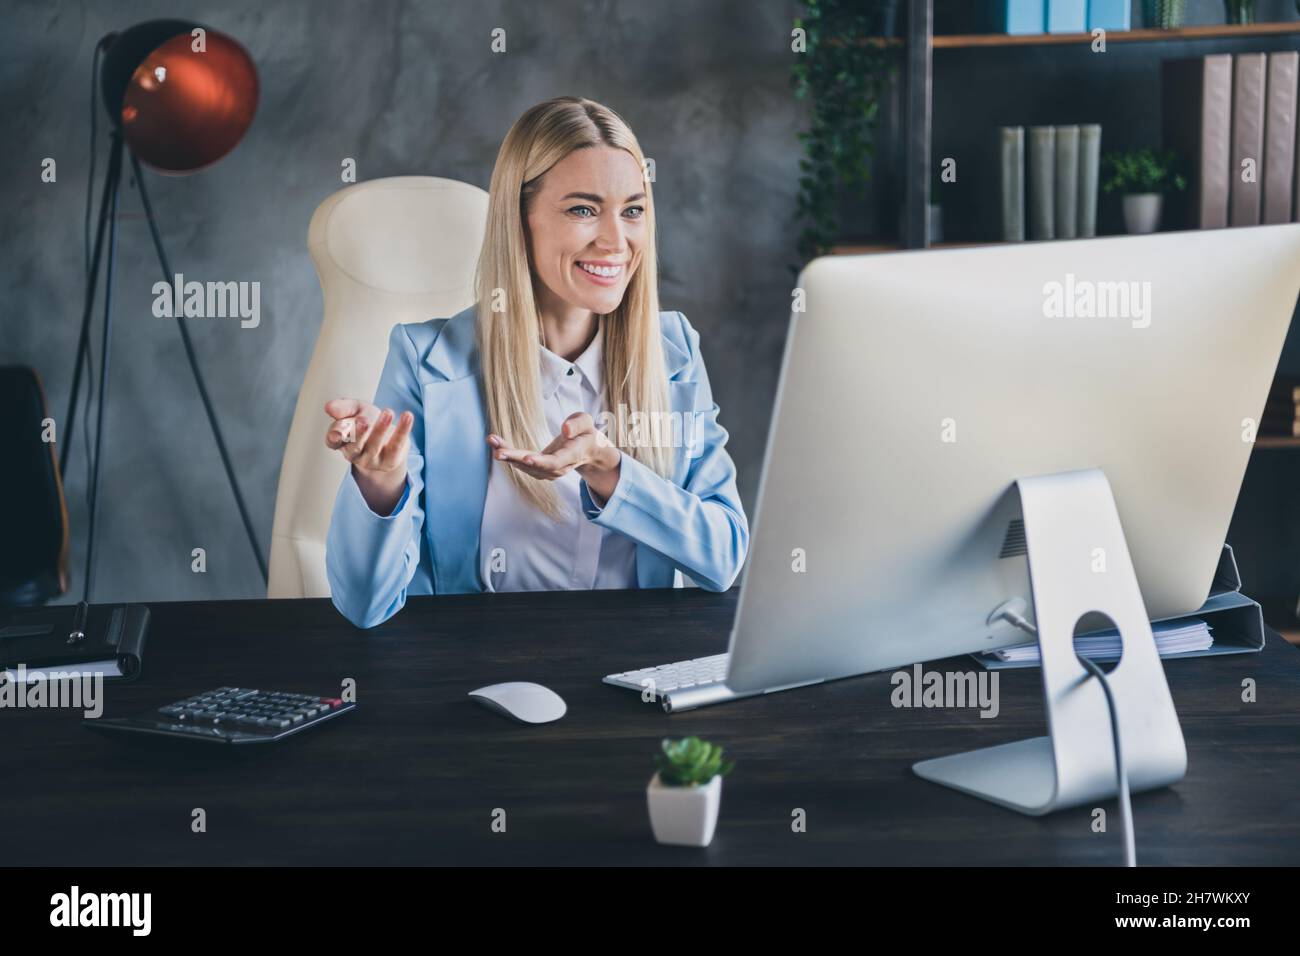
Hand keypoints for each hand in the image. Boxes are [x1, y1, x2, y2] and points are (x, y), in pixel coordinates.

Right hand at [324, 398, 413, 515]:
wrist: (388, 437)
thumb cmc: (367, 421)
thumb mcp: (354, 409)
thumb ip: (344, 407)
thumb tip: (329, 407)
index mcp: (341, 441)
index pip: (333, 440)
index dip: (335, 435)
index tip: (338, 430)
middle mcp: (354, 453)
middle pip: (354, 445)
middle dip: (359, 432)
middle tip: (364, 420)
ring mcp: (372, 460)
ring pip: (375, 446)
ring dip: (381, 429)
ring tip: (388, 412)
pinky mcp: (390, 461)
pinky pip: (396, 445)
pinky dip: (403, 430)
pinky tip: (407, 416)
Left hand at [487, 412, 621, 505]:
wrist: (586, 451)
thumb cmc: (585, 433)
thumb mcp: (587, 422)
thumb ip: (577, 424)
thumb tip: (565, 430)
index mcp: (572, 455)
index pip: (555, 462)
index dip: (541, 462)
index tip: (527, 458)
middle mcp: (558, 467)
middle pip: (535, 467)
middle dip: (516, 460)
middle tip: (498, 453)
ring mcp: (547, 470)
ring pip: (525, 466)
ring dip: (507, 455)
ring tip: (492, 440)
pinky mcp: (538, 468)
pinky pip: (521, 463)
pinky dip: (507, 454)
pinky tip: (495, 443)